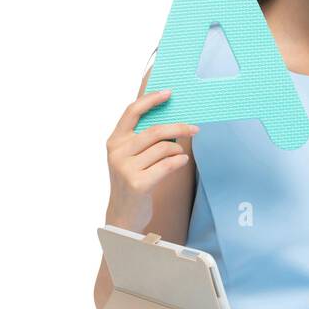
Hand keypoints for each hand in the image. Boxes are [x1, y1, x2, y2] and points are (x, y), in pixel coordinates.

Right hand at [105, 88, 199, 231]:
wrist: (124, 214)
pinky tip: (182, 161)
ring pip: (163, 148)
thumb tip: (172, 119)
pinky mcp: (138, 184)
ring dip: (178, 149)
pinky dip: (179, 161)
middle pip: (155, 131)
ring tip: (180, 154)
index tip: (169, 93)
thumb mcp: (131, 157)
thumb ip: (143, 139)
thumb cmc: (133, 180)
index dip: (151, 99)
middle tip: (194, 129)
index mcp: (114, 141)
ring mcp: (126, 169)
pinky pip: (167, 165)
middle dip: (179, 128)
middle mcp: (117, 152)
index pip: (132, 112)